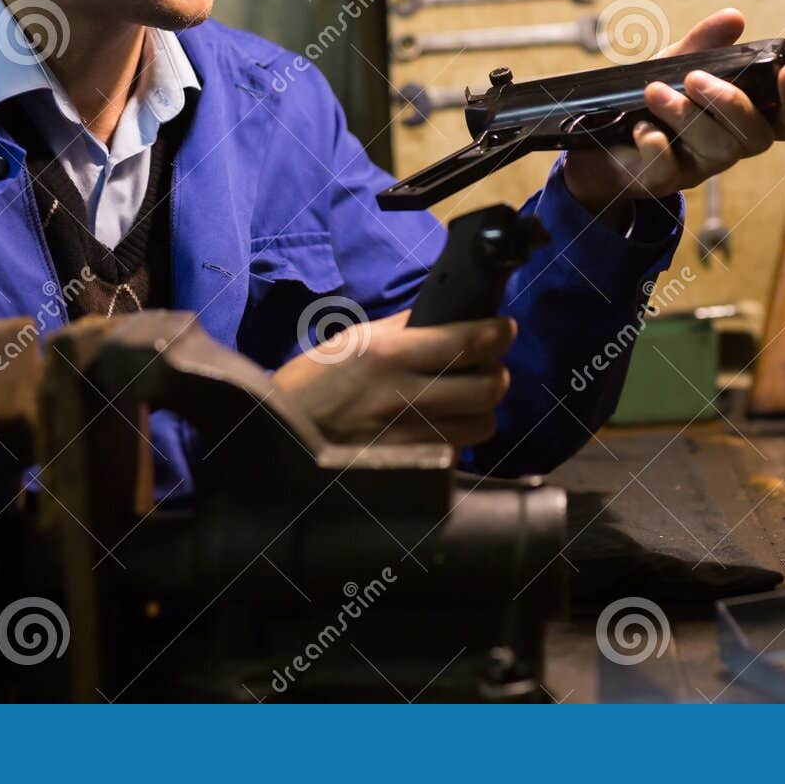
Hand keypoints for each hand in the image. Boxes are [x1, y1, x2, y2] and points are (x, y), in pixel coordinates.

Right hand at [271, 311, 514, 446]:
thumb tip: (450, 314)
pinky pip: (457, 451)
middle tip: (489, 366)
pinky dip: (457, 437)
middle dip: (497, 373)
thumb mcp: (354, 342)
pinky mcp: (408, 468)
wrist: (280, 438)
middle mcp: (401, 397)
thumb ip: (405, 329)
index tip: (505, 329)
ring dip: (482, 409)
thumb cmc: (314, 384)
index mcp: (387, 356)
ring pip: (481, 425)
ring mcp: (406, 438)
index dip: (498, 333)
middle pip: (487, 388)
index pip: (467, 342)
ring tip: (467, 400)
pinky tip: (440, 426)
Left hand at [563, 8, 784, 214]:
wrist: (599, 137)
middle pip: (755, 137)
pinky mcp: (662, 182)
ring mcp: (697, 168)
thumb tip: (734, 18)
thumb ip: (704, 45)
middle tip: (693, 77)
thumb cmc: (651, 100)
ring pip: (715, 150)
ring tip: (654, 91)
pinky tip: (641, 126)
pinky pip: (669, 169)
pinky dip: (656, 144)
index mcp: (740, 118)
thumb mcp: (675, 64)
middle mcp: (727, 146)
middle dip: (729, 102)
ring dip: (685, 115)